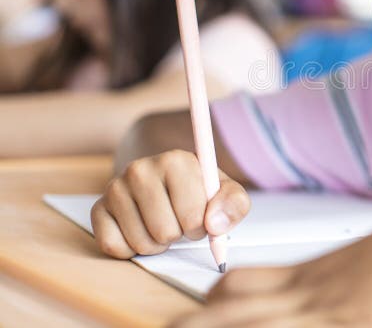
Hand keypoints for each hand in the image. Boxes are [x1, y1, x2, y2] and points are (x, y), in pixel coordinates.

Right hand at [91, 149, 249, 257]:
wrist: (166, 181)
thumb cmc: (200, 191)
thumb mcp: (226, 193)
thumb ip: (234, 204)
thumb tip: (214, 225)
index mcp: (176, 161)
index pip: (194, 217)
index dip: (202, 227)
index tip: (201, 216)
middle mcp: (140, 169)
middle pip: (165, 232)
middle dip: (178, 236)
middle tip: (179, 222)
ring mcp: (115, 187)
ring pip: (141, 242)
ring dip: (156, 244)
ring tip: (162, 224)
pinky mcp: (98, 207)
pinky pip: (113, 246)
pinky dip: (130, 249)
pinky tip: (140, 230)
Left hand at [173, 206, 371, 327]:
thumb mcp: (357, 263)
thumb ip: (323, 281)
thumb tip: (304, 296)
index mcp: (310, 276)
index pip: (240, 285)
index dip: (210, 304)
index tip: (198, 313)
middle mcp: (312, 295)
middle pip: (238, 309)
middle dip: (199, 325)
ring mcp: (335, 314)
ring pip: (265, 327)